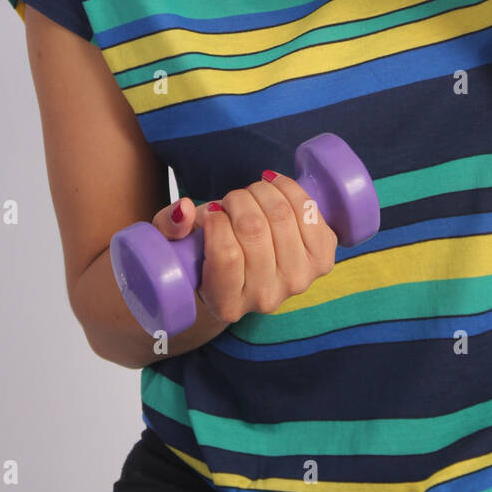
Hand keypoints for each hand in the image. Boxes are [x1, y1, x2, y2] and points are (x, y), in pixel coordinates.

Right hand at [151, 172, 338, 323]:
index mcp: (226, 304)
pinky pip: (309, 212)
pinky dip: (290, 189)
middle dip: (238, 200)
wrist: (249, 267)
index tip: (212, 212)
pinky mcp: (323, 259)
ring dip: (261, 191)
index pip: (226, 256)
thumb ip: (169, 227)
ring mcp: (298, 281)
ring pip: (281, 216)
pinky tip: (274, 187)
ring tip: (251, 195)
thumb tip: (184, 209)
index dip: (216, 222)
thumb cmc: (206, 252)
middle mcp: (265, 300)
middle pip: (254, 230)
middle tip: (231, 200)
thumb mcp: (174, 243)